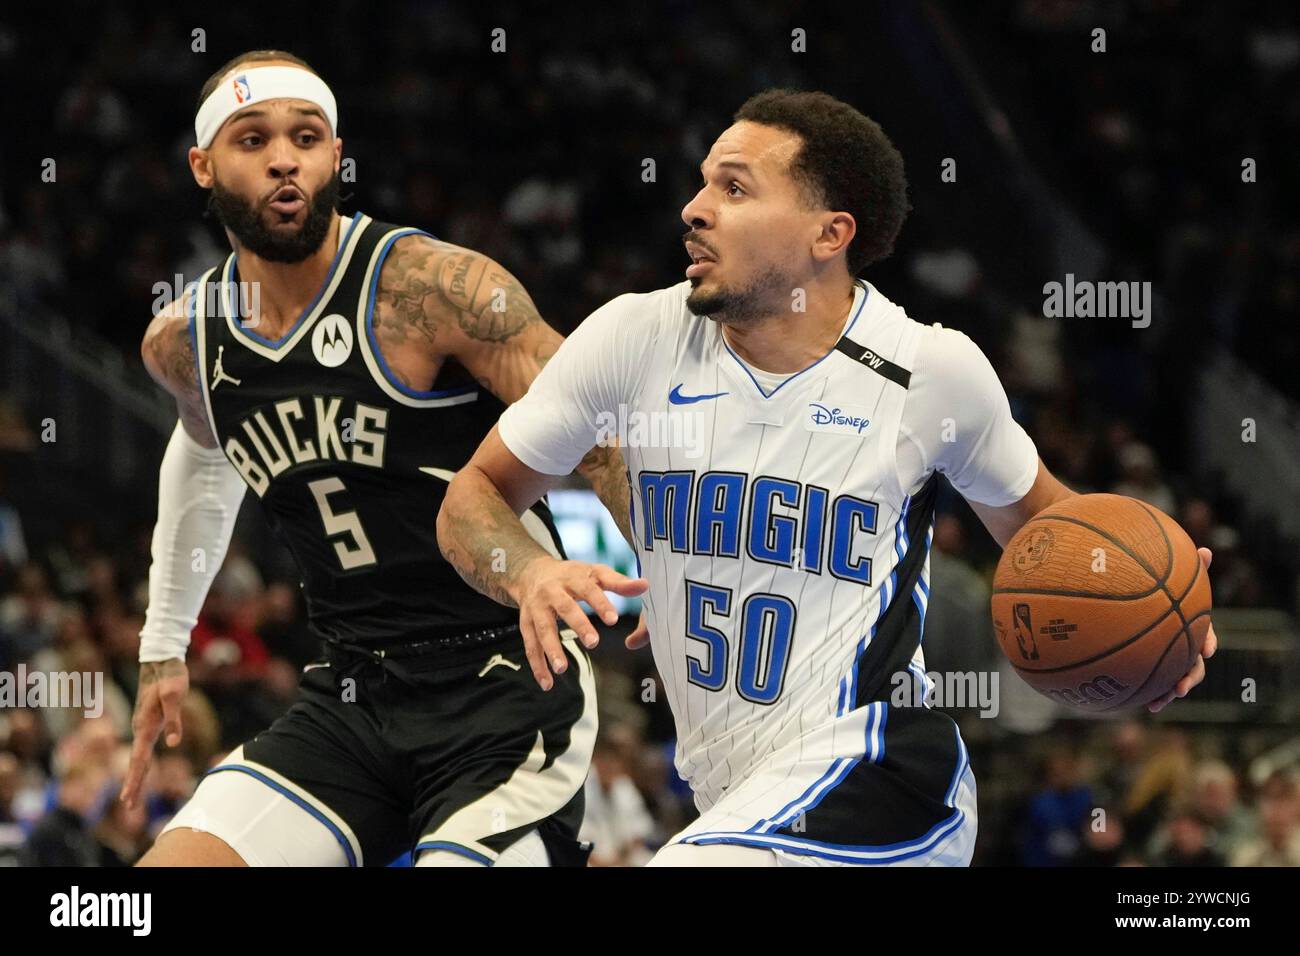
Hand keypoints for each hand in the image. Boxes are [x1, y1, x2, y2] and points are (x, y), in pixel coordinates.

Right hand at [120, 658, 188, 807]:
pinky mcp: (148, 722)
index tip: (127, 798)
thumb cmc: (170, 677)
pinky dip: (140, 763)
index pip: (139, 758)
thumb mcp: (175, 695)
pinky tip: (141, 770)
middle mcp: (141, 728)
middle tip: (129, 806)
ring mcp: (143, 726)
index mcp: (145, 725)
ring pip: (138, 756)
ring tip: (131, 797)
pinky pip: (143, 748)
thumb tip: (173, 744)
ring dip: (136, 776)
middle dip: (133, 784)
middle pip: (136, 762)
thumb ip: (174, 719)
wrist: (161, 661)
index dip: (135, 779)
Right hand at [515, 558, 647, 689]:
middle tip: (594, 642)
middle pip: (565, 607)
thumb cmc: (571, 575)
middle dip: (578, 624)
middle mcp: (552, 592)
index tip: (613, 620)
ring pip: (542, 628)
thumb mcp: (594, 573)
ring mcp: (536, 608)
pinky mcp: (526, 623)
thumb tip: (645, 585)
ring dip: (551, 649)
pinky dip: (537, 665)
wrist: (531, 572)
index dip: (601, 604)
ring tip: (562, 669)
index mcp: (572, 578)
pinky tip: (547, 683)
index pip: (588, 589)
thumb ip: (619, 582)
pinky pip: (530, 646)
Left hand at [1148, 548, 1216, 713]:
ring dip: (1172, 690)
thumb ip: (1187, 568)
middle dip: (1191, 675)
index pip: (1205, 634)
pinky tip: (1145, 705)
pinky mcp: (1152, 668)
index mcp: (1190, 625)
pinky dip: (1152, 695)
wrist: (1126, 607)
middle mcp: (1183, 643)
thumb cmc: (1153, 588)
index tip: (1206, 649)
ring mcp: (1168, 657)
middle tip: (1182, 685)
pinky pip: (1154, 684)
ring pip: (1176, 677)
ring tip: (1164, 699)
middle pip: (1194, 663)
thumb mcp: (1169, 578)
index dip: (1207, 642)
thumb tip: (1206, 549)